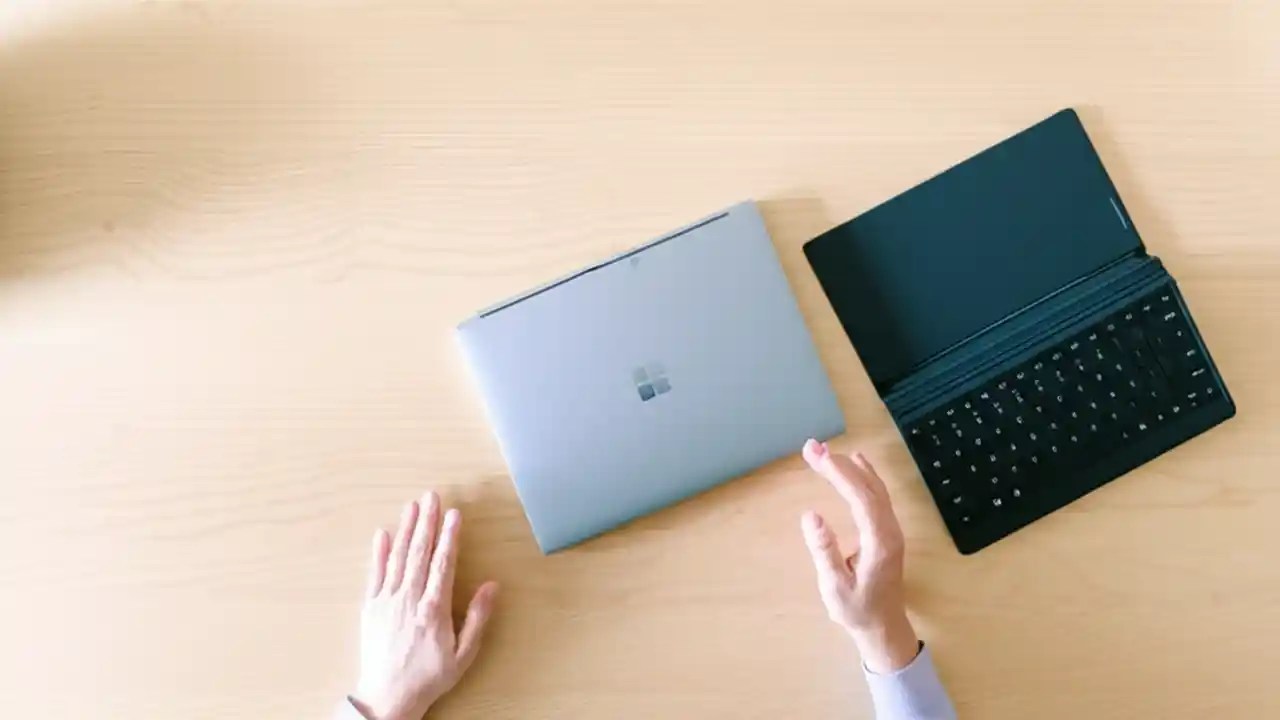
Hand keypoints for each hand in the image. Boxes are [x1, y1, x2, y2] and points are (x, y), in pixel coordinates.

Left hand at [351, 492, 499, 719]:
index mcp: (434, 609)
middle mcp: (409, 599)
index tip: (454, 515)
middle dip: (427, 522)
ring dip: (406, 530)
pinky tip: (382, 534)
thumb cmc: (429, 677)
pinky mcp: (371, 608)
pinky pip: (374, 575)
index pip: (444, 564)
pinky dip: (378, 553)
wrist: (388, 697)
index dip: (449, 537)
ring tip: (412, 506)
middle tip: (432, 496)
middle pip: (419, 553)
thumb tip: (491, 586)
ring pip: (398, 558)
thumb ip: (477, 618)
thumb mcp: (463, 654)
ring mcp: (387, 601)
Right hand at [799, 439, 919, 672]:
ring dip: (851, 467)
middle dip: (840, 464)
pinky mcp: (888, 531)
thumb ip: (824, 551)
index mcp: (880, 542)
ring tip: (824, 451)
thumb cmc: (857, 610)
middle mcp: (891, 530)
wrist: (884, 627)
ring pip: (875, 488)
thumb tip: (810, 515)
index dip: (839, 474)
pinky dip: (864, 475)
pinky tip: (857, 463)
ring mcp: (892, 529)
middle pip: (868, 487)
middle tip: (811, 447)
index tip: (816, 456)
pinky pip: (878, 495)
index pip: (861, 498)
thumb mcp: (835, 587)